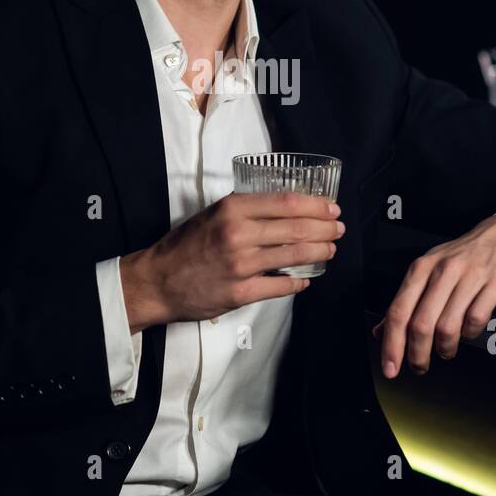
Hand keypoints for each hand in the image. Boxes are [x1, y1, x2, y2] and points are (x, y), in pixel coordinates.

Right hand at [119, 191, 343, 331]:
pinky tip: (306, 278)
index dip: (316, 205)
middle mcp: (239, 234)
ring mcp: (241, 265)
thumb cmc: (183, 246)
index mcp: (232, 209)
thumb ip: (245, 209)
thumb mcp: (212, 214)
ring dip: (319, 252)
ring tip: (330, 249)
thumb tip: (283, 207)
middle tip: (338, 229)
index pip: (287, 202)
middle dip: (325, 229)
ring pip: (294, 256)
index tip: (331, 207)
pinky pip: (281, 286)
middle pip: (297, 228)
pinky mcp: (241, 293)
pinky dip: (298, 282)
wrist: (157, 281)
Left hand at [374, 211, 495, 377]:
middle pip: (421, 324)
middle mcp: (443, 270)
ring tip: (445, 351)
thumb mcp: (431, 269)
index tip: (390, 367)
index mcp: (422, 268)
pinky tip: (468, 333)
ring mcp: (471, 275)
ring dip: (444, 348)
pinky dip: (470, 333)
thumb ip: (407, 300)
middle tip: (419, 366)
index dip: (392, 344)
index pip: (399, 311)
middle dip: (417, 354)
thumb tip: (381, 331)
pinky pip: (476, 318)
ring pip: (448, 325)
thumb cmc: (466, 255)